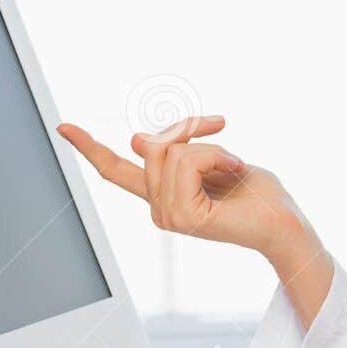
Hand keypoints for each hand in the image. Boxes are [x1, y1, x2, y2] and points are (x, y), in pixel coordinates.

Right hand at [56, 116, 314, 264]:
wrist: (284, 220)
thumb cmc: (258, 193)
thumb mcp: (213, 159)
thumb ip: (176, 152)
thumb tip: (136, 140)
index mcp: (163, 195)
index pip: (117, 170)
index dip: (89, 147)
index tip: (62, 127)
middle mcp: (157, 209)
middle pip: (152, 144)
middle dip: (192, 131)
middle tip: (226, 146)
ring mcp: (166, 216)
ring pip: (171, 151)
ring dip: (210, 148)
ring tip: (233, 167)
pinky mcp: (181, 217)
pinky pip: (187, 161)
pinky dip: (216, 156)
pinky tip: (234, 172)